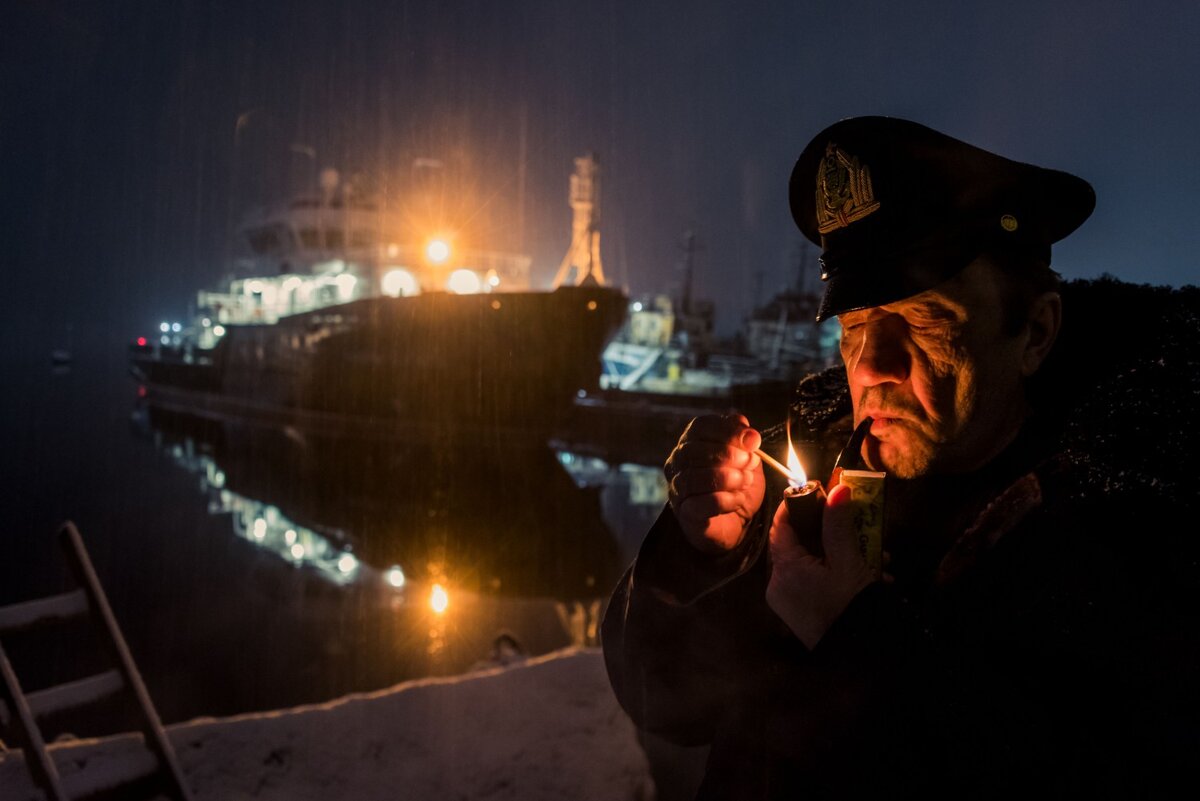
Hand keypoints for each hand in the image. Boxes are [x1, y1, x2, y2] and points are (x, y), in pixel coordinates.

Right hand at [664, 414, 764, 553]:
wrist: (737, 521)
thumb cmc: (737, 484)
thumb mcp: (746, 457)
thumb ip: (746, 441)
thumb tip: (749, 433)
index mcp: (691, 442)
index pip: (700, 427)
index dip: (727, 430)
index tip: (752, 439)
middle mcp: (677, 463)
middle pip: (694, 451)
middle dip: (728, 455)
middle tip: (750, 462)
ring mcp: (678, 489)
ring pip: (694, 478)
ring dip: (728, 478)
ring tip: (745, 481)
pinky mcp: (685, 513)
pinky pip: (702, 504)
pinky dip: (726, 500)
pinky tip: (738, 499)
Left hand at [765, 484, 878, 648]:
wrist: (860, 664)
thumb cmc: (850, 608)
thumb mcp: (848, 562)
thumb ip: (839, 525)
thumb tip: (838, 488)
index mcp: (784, 569)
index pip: (781, 526)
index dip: (798, 505)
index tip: (820, 492)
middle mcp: (779, 585)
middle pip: (802, 544)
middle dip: (834, 533)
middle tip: (860, 524)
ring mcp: (790, 602)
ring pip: (815, 564)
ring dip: (846, 555)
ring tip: (878, 557)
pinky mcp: (803, 614)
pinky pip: (818, 583)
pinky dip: (841, 576)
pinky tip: (873, 578)